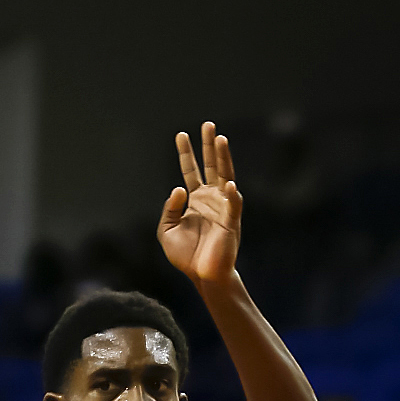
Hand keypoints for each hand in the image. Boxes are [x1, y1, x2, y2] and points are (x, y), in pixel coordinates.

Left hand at [158, 121, 242, 285]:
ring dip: (223, 159)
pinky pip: (233, 206)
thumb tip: (178, 188)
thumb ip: (169, 209)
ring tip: (220, 139)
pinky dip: (231, 196)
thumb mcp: (166, 230)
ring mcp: (222, 208)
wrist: (202, 276)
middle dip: (209, 146)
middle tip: (207, 124)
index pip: (190, 171)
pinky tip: (229, 184)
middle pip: (211, 166)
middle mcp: (211, 199)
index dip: (186, 154)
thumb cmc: (186, 255)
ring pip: (225, 177)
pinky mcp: (230, 223)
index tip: (181, 134)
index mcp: (196, 200)